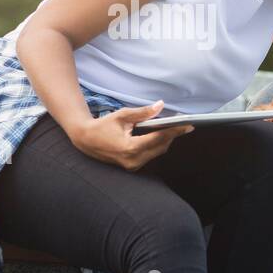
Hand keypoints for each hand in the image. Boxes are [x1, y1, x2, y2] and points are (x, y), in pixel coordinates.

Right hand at [70, 100, 191, 170]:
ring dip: (166, 140)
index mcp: (130, 148)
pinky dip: (157, 145)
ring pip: (157, 152)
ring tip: (176, 128)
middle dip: (173, 135)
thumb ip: (142, 113)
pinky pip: (151, 155)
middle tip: (184, 125)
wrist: (85, 140)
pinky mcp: (133, 166)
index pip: (158, 139)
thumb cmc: (102, 126)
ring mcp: (133, 165)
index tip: (187, 125)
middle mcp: (133, 160)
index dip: (174, 131)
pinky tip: (163, 135)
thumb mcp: (122, 116)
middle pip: (161, 147)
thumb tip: (160, 105)